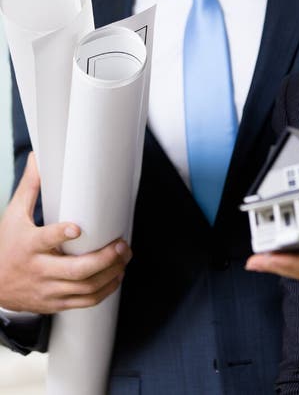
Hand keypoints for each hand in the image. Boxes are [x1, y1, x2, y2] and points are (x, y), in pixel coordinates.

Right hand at [0, 152, 131, 312]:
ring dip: (109, 274)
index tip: (78, 227)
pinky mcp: (55, 303)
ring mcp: (48, 290)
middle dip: (103, 259)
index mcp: (28, 246)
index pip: (44, 239)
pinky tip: (116, 276)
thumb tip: (37, 157)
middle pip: (75, 270)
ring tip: (125, 257)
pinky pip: (84, 302)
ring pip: (84, 288)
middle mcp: (39, 270)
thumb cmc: (6, 246)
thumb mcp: (13, 216)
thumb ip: (29, 187)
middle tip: (122, 244)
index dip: (61, 234)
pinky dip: (104, 291)